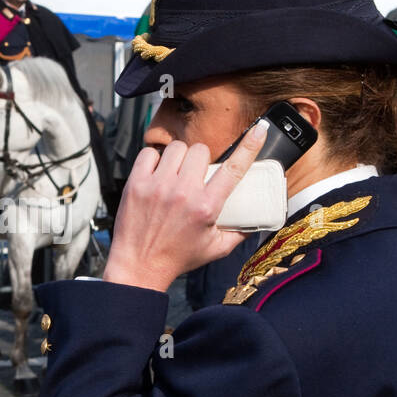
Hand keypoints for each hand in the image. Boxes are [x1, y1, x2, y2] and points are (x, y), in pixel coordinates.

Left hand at [102, 120, 267, 292]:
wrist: (138, 266)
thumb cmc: (177, 258)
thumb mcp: (215, 249)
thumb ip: (238, 233)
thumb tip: (256, 221)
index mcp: (206, 206)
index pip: (234, 168)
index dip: (249, 146)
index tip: (260, 130)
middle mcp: (183, 192)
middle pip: (201, 150)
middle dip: (202, 159)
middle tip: (196, 174)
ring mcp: (157, 186)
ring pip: (176, 148)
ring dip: (180, 157)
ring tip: (176, 174)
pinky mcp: (136, 184)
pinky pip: (149, 153)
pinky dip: (154, 159)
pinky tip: (157, 173)